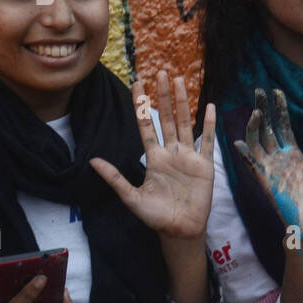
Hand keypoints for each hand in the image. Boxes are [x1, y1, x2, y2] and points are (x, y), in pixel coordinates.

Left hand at [90, 70, 215, 240]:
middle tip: (160, 72)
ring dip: (183, 102)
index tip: (137, 84)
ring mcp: (188, 156)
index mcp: (153, 157)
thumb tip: (92, 161)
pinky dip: (208, 124)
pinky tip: (210, 106)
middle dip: (163, 95)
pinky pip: (206, 140)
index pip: (146, 125)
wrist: (180, 230)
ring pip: (186, 123)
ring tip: (180, 81)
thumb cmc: (156, 216)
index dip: (141, 105)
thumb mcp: (131, 197)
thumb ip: (114, 177)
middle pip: (167, 117)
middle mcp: (171, 152)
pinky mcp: (204, 165)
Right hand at [234, 88, 302, 242]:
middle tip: (259, 90)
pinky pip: (252, 164)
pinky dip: (245, 153)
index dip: (279, 109)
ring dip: (255, 126)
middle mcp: (280, 158)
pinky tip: (240, 141)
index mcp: (294, 154)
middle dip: (263, 108)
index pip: (283, 125)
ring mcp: (271, 168)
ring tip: (257, 110)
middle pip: (267, 127)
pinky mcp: (266, 180)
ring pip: (258, 141)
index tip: (276, 91)